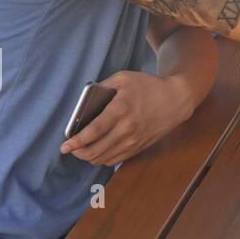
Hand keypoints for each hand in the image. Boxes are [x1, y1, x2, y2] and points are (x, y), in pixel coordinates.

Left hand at [59, 71, 192, 165]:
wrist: (175, 100)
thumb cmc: (148, 86)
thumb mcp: (123, 78)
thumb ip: (102, 87)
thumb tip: (84, 103)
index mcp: (121, 109)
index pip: (93, 132)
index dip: (76, 141)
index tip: (64, 146)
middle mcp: (127, 129)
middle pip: (95, 150)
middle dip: (79, 152)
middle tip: (71, 148)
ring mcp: (133, 141)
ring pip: (103, 158)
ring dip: (89, 157)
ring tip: (82, 150)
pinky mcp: (138, 148)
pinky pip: (114, 160)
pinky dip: (102, 158)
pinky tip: (97, 151)